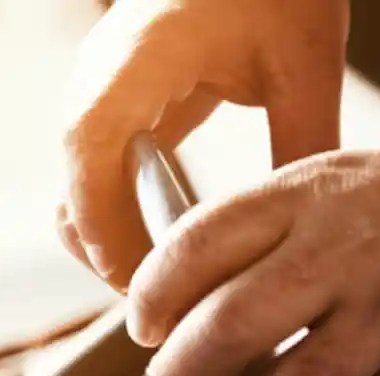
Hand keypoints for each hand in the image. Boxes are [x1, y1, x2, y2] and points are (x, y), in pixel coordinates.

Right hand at [59, 0, 349, 289]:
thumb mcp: (302, 61)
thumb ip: (302, 142)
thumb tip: (307, 228)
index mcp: (131, 66)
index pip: (88, 162)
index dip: (107, 236)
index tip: (147, 291)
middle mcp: (100, 84)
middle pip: (73, 194)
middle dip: (112, 258)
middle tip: (171, 310)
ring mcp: (104, 94)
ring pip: (81, 193)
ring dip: (117, 242)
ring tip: (175, 285)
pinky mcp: (122, 102)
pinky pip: (102, 176)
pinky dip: (125, 216)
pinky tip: (176, 240)